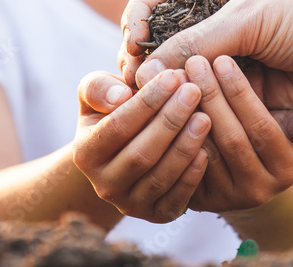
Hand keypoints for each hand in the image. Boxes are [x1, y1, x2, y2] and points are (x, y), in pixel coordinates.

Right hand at [73, 69, 211, 222]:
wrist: (125, 150)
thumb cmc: (115, 110)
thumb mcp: (99, 93)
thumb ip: (99, 88)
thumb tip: (120, 97)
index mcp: (85, 153)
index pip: (117, 126)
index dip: (147, 101)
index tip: (173, 76)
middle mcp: (104, 185)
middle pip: (140, 154)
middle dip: (170, 120)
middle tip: (194, 91)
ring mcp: (130, 204)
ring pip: (160, 177)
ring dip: (184, 146)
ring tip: (205, 116)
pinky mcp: (156, 215)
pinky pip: (176, 200)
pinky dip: (192, 177)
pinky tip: (207, 150)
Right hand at [119, 0, 292, 115]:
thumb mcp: (251, 19)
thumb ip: (195, 43)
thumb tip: (142, 73)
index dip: (140, 13)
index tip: (133, 42)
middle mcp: (221, 9)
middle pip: (166, 32)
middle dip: (149, 56)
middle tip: (135, 82)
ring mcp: (232, 46)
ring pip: (184, 66)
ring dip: (170, 83)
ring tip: (156, 100)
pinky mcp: (244, 82)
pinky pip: (207, 93)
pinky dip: (194, 103)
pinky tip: (182, 113)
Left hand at [181, 55, 292, 212]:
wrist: (249, 175)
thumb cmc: (274, 134)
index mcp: (288, 170)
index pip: (261, 127)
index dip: (241, 93)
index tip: (222, 59)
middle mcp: (260, 191)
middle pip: (231, 139)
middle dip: (211, 96)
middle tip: (194, 61)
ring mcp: (229, 199)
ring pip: (204, 151)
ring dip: (188, 112)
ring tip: (177, 77)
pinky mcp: (201, 202)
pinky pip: (184, 164)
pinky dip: (175, 132)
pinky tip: (166, 101)